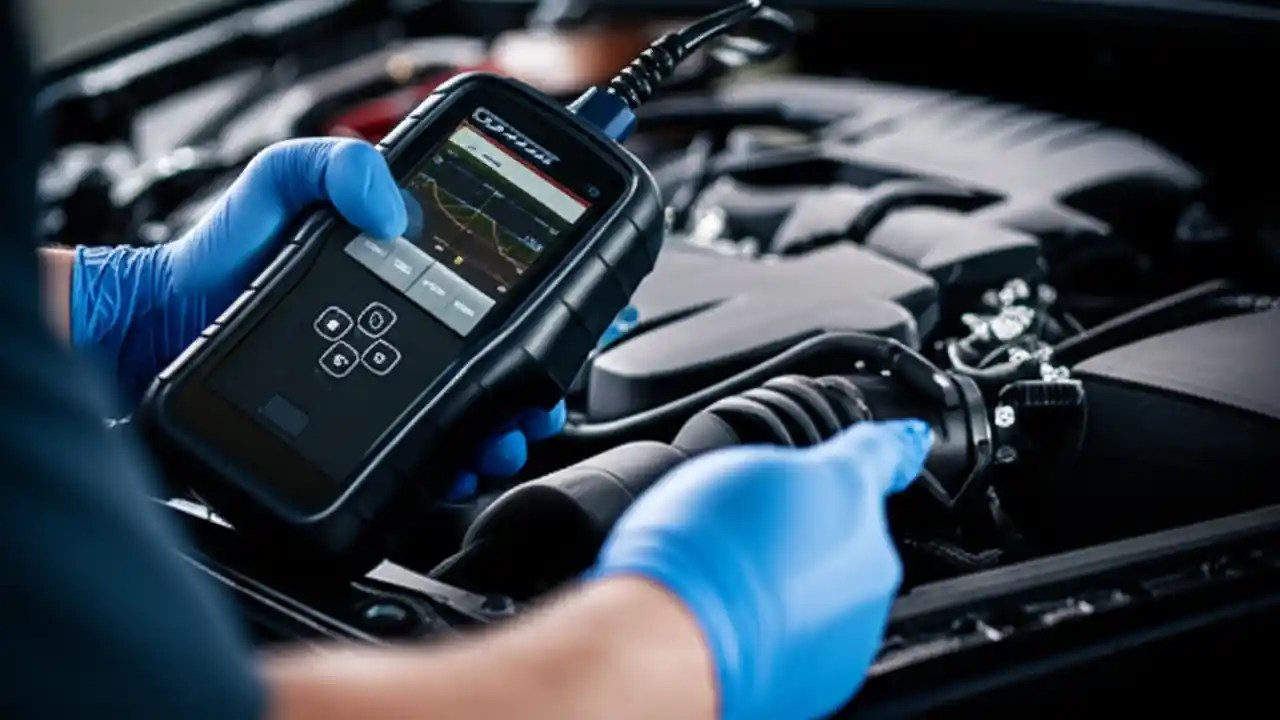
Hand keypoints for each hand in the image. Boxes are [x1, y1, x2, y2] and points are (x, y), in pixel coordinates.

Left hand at [70, 137, 569, 483]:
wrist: (168, 325)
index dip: (543, 309)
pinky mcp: (368, 422)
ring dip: (506, 429)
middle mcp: (413, 325)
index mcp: (412, 267)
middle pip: (500, 362)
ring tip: (505, 437)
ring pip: (475, 411)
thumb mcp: (280, 186)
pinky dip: (457, 460)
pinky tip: (463, 461)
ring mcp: (394, 377)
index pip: (499, 288)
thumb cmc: (223, 255)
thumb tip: (389, 204)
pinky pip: (427, 447)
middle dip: (536, 387)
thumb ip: (332, 167)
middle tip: (537, 400)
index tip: (566, 325)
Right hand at [592, 420, 932, 719]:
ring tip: (733, 589)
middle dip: (803, 538)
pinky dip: (783, 635)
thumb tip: (803, 483)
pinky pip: (814, 641)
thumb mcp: (738, 466)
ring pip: (830, 591)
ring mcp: (859, 620)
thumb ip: (791, 470)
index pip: (882, 457)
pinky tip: (740, 626)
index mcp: (848, 489)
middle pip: (842, 535)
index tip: (911, 440)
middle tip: (742, 543)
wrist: (682, 634)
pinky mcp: (836, 674)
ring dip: (792, 589)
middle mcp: (871, 556)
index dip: (895, 446)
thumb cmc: (700, 546)